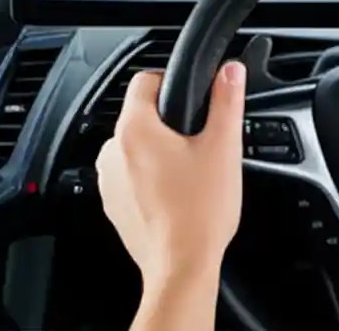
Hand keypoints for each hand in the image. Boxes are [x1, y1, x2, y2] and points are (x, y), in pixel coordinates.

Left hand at [95, 61, 245, 285]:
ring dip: (159, 154)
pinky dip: (151, 180)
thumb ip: (226, 101)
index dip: (172, 83)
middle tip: (200, 147)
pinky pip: (131, 178)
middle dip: (170, 126)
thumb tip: (230, 71)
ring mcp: (108, 181)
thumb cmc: (200, 212)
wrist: (181, 266)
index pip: (145, 81)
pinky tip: (177, 196)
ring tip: (190, 176)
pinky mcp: (113, 205)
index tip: (192, 101)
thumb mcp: (223, 147)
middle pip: (142, 117)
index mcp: (135, 130)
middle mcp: (112, 152)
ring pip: (137, 149)